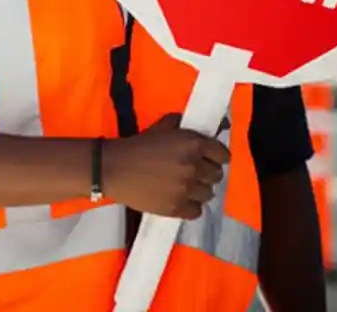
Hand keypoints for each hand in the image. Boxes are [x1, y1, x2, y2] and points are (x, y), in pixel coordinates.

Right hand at [101, 113, 230, 219]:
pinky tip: (180, 199)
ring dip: (198, 190)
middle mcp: (193, 167)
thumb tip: (207, 125)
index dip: (216, 156)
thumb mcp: (163, 127)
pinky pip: (197, 211)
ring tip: (185, 187)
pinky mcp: (176, 208)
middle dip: (207, 173)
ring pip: (208, 194)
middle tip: (194, 172)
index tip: (209, 159)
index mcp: (193, 144)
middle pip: (216, 176)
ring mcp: (186, 190)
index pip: (223, 155)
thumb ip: (185, 125)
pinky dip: (190, 206)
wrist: (113, 169)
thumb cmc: (138, 145)